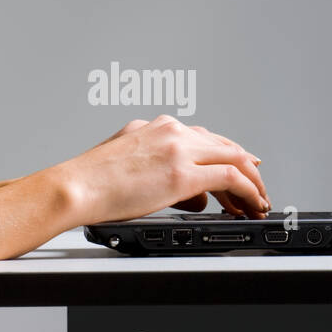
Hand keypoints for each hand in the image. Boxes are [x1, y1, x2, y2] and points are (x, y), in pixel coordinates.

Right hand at [60, 115, 270, 225]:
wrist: (74, 187)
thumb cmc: (90, 184)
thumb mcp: (126, 164)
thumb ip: (159, 170)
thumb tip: (189, 192)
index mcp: (154, 127)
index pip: (202, 137)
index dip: (227, 153)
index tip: (240, 164)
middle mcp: (170, 131)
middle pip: (223, 145)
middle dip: (246, 168)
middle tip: (256, 188)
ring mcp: (178, 149)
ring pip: (234, 158)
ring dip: (251, 182)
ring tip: (257, 202)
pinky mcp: (182, 172)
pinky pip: (230, 178)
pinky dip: (248, 191)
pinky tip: (251, 203)